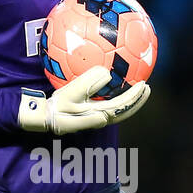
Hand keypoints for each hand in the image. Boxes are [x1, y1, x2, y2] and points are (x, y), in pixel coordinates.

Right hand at [18, 65, 150, 134]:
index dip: (135, 97)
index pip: (123, 106)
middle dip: (137, 100)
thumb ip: (88, 84)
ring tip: (135, 87)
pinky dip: (116, 97)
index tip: (144, 85)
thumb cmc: (57, 106)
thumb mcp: (70, 94)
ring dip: (129, 100)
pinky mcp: (90, 114)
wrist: (45, 117)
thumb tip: (107, 74)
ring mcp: (95, 117)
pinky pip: (109, 105)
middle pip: (125, 111)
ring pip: (118, 110)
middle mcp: (100, 118)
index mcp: (99, 115)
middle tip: (147, 88)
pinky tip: (113, 86)